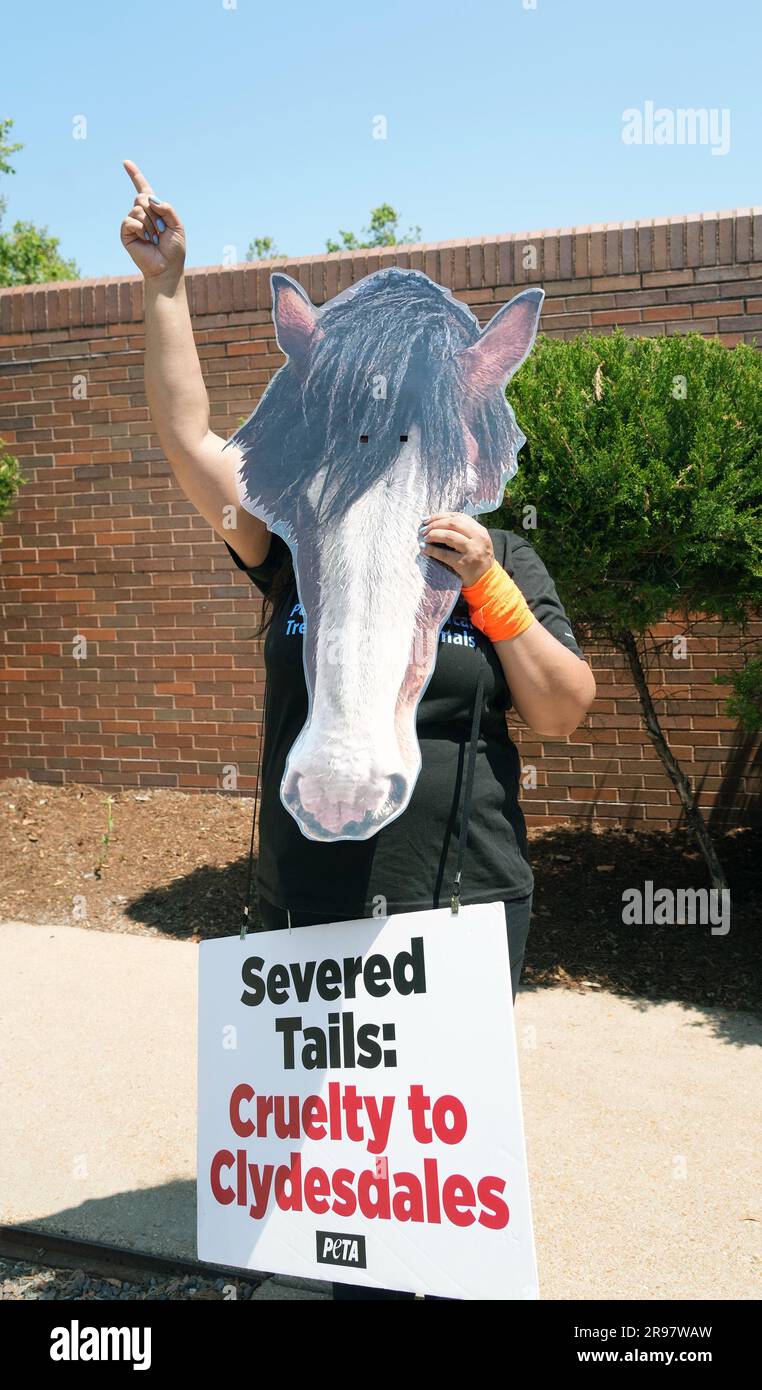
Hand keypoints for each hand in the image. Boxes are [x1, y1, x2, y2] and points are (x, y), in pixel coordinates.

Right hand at [120, 159, 185, 283]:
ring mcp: (132, 223)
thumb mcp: (177, 225)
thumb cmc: (174, 249)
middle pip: (142, 197)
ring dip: (150, 224)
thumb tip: (148, 198)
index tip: (125, 162)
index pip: (143, 189)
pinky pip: (130, 221)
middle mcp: (141, 214)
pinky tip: (146, 240)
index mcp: (154, 210)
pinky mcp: (125, 233)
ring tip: (155, 238)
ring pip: (138, 209)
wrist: (167, 268)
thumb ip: (167, 208)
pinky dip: (141, 229)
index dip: (135, 175)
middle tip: (161, 229)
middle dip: (155, 212)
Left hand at [419, 512, 494, 586]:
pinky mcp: (464, 563)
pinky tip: (424, 549)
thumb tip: (437, 522)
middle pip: (453, 523)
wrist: (486, 579)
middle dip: (435, 524)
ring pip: (449, 536)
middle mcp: (478, 538)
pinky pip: (444, 554)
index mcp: (480, 530)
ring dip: (433, 534)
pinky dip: (432, 550)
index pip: (459, 517)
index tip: (427, 519)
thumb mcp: (476, 540)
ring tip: (425, 538)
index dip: (440, 516)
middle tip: (423, 529)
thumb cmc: (477, 558)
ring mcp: (472, 550)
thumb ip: (463, 531)